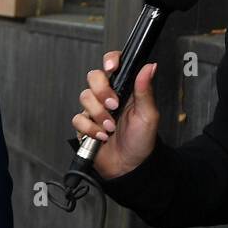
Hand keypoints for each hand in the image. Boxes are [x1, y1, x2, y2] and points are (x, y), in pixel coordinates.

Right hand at [71, 50, 159, 180]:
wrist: (130, 166)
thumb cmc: (142, 141)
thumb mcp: (148, 115)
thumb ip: (145, 90)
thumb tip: (149, 67)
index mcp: (125, 90)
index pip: (114, 65)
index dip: (110, 61)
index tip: (111, 68)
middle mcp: (107, 97)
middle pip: (93, 77)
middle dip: (101, 91)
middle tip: (113, 105)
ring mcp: (94, 110)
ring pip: (84, 98)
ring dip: (98, 114)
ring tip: (110, 127)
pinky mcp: (84, 125)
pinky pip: (78, 119)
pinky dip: (90, 128)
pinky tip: (101, 135)